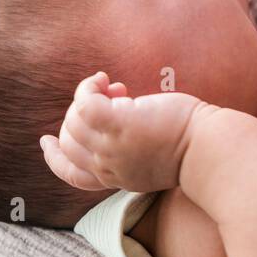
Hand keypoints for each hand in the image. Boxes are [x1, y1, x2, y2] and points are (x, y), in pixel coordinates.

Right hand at [41, 72, 205, 193]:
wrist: (209, 151)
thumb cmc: (193, 148)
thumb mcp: (153, 158)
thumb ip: (131, 147)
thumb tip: (121, 110)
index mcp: (116, 178)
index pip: (72, 176)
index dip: (55, 158)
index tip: (47, 142)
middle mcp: (107, 167)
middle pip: (68, 143)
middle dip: (79, 117)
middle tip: (113, 98)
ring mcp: (109, 147)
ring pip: (73, 121)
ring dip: (86, 98)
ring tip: (115, 87)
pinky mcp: (117, 123)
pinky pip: (83, 103)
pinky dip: (87, 87)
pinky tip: (103, 78)